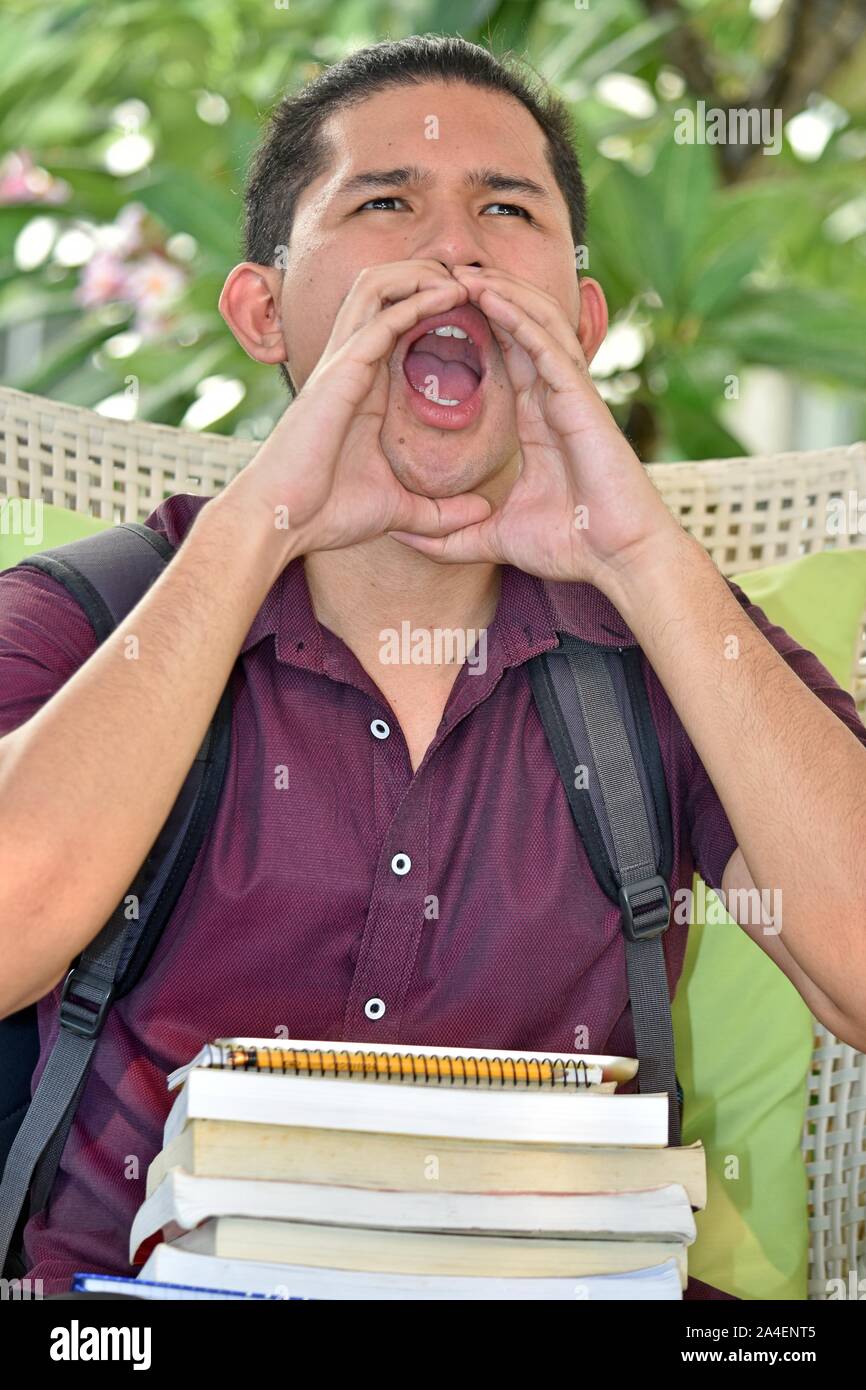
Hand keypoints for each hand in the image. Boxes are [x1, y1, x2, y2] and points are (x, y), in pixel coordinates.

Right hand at [217, 261, 491, 560]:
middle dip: (428, 274)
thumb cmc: (328, 514)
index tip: (481, 313)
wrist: (283, 522)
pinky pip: (379, 317)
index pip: (399, 322)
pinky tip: (449, 297)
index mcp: (366, 388)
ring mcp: (343, 363)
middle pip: (385, 289)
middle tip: (475, 284)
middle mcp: (352, 365)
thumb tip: (483, 511)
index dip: (435, 306)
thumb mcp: (401, 510)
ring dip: (420, 274)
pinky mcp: (340, 372)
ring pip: (377, 286)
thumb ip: (442, 510)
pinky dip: (415, 299)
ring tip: (463, 280)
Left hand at [388, 266, 680, 592]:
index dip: (477, 328)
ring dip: (500, 294)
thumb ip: (449, 534)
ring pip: (536, 325)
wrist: (616, 559)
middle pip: (520, 328)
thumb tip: (402, 536)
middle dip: (486, 298)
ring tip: (461, 272)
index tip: (437, 309)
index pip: (506, 357)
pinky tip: (491, 297)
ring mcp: (572, 395)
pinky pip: (548, 347)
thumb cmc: (569, 546)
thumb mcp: (493, 537)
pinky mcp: (583, 400)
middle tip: (443, 274)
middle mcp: (555, 398)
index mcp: (538, 419)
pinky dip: (520, 318)